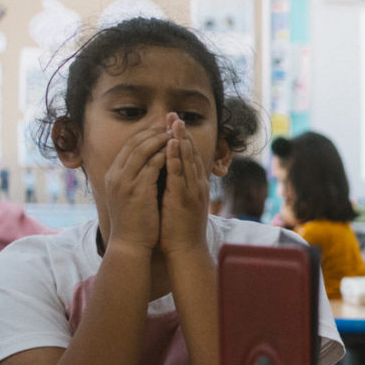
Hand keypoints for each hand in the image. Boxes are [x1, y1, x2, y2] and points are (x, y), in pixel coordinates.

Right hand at [101, 120, 167, 254]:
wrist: (130, 244)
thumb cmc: (135, 221)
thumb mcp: (131, 194)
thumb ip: (136, 178)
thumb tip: (150, 164)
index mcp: (114, 174)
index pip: (129, 145)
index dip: (146, 133)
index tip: (162, 125)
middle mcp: (116, 175)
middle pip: (134, 143)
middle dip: (154, 131)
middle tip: (170, 122)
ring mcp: (124, 182)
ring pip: (142, 150)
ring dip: (159, 139)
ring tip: (175, 131)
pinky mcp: (136, 190)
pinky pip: (151, 166)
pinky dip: (163, 155)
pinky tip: (175, 149)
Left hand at [159, 116, 212, 257]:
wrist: (186, 250)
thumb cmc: (179, 230)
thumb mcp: (179, 204)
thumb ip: (177, 189)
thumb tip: (168, 177)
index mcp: (194, 186)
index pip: (189, 157)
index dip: (182, 139)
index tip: (173, 123)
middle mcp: (196, 185)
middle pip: (191, 153)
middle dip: (182, 133)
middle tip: (174, 114)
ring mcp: (192, 190)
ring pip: (188, 160)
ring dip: (181, 139)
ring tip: (175, 122)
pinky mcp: (184, 197)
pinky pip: (180, 173)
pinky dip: (177, 157)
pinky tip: (173, 144)